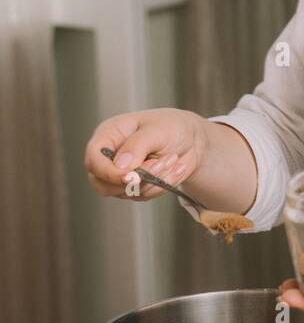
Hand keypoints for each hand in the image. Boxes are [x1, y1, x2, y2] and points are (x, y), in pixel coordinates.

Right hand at [84, 109, 208, 200]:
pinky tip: (173, 169)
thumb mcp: (157, 130)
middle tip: (160, 162)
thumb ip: (137, 146)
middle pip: (102, 184)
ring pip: (126, 192)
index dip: (107, 172)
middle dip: (135, 180)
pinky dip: (161, 185)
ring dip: (153, 181)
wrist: (191, 140)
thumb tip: (120, 167)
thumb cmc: (171, 126)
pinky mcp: (134, 186)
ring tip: (170, 159)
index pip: (93, 159)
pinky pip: (142, 196)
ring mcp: (120, 174)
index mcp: (109, 135)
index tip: (130, 177)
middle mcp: (110, 156)